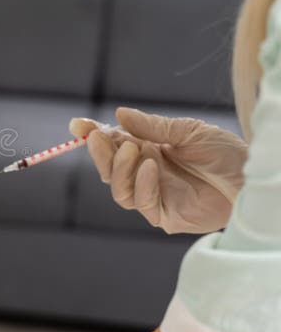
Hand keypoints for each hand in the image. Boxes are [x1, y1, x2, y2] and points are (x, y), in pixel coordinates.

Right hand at [70, 107, 247, 233]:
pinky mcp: (165, 216)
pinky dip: (140, 184)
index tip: (77, 126)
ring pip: (118, 189)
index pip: (114, 145)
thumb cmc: (227, 154)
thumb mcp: (187, 131)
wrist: (255, 180)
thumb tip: (119, 115)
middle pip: (110, 169)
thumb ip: (152, 127)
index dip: (94, 136)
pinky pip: (140, 203)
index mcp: (151, 151)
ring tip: (134, 150)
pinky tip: (151, 167)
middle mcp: (148, 175)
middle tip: (98, 137)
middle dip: (100, 153)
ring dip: (119, 168)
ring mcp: (155, 196)